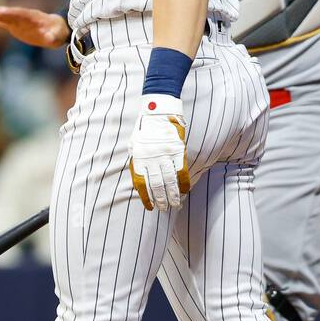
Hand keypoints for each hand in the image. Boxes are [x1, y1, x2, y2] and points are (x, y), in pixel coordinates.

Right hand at [0, 6, 68, 48]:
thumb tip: (50, 39)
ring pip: (0, 17)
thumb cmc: (57, 31)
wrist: (56, 30)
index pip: (19, 14)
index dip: (10, 13)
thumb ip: (53, 36)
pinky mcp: (13, 27)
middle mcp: (22, 17)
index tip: (0, 13)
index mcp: (33, 17)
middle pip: (7, 13)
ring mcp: (16, 21)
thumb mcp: (57, 35)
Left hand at [128, 95, 188, 211]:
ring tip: (175, 205)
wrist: (157, 112)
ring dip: (173, 195)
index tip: (150, 207)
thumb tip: (138, 182)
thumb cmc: (144, 129)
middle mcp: (152, 159)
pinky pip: (182, 171)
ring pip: (170, 181)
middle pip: (157, 185)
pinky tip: (185, 191)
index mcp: (139, 158)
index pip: (141, 184)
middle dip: (161, 200)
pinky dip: (184, 183)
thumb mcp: (134, 145)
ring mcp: (165, 156)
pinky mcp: (178, 152)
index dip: (146, 198)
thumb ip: (136, 162)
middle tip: (164, 209)